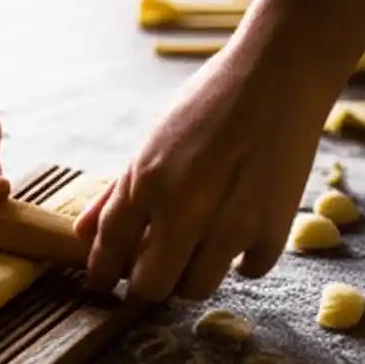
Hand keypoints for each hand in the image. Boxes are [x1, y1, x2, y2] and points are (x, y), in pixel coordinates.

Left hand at [74, 47, 330, 302]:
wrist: (280, 74)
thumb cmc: (212, 100)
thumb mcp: (154, 139)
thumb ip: (118, 191)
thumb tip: (84, 233)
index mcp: (147, 181)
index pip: (110, 249)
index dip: (102, 274)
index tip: (104, 282)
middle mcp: (184, 209)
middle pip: (150, 287)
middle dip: (145, 287)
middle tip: (151, 275)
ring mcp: (231, 224)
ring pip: (196, 289)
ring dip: (191, 278)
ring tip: (196, 254)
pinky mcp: (273, 228)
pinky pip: (248, 271)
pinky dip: (241, 260)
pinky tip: (238, 235)